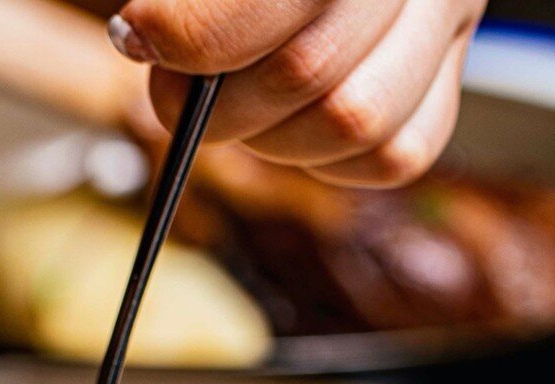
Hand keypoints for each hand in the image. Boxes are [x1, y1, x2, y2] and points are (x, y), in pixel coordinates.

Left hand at [107, 0, 485, 185]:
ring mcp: (450, 17)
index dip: (199, 34)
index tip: (140, 36)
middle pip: (306, 69)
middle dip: (218, 100)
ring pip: (353, 121)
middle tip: (176, 84)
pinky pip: (389, 155)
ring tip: (236, 102)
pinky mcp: (445, 79)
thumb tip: (141, 35)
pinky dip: (321, 157)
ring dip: (268, 135)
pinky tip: (287, 120)